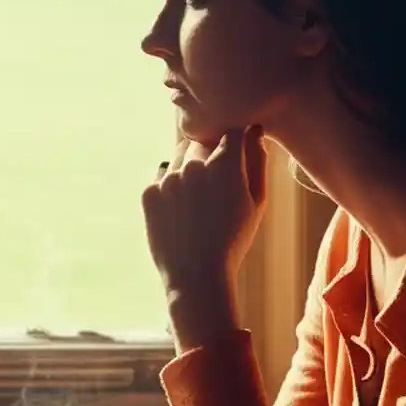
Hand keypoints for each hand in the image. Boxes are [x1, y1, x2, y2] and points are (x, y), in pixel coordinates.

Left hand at [141, 126, 267, 292]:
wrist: (196, 275)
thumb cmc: (233, 240)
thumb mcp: (256, 202)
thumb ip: (257, 162)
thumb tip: (254, 131)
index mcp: (224, 164)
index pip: (232, 131)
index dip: (236, 140)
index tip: (236, 154)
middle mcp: (194, 165)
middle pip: (203, 141)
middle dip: (210, 154)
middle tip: (215, 185)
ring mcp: (168, 178)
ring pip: (181, 157)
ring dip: (190, 168)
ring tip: (198, 201)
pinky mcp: (149, 193)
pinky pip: (162, 177)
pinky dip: (171, 188)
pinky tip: (181, 212)